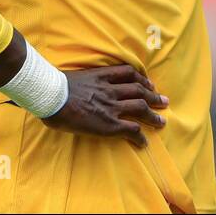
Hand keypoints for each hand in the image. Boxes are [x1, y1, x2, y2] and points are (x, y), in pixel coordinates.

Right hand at [41, 64, 168, 146]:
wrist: (51, 97)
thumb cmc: (54, 87)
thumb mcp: (73, 77)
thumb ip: (83, 81)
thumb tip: (78, 87)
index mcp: (101, 76)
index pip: (128, 72)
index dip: (141, 78)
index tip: (148, 82)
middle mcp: (111, 89)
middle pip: (139, 89)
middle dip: (154, 95)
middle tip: (164, 101)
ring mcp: (111, 106)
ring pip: (140, 107)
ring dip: (153, 115)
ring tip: (161, 121)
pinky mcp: (109, 124)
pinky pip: (131, 129)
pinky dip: (140, 135)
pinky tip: (144, 142)